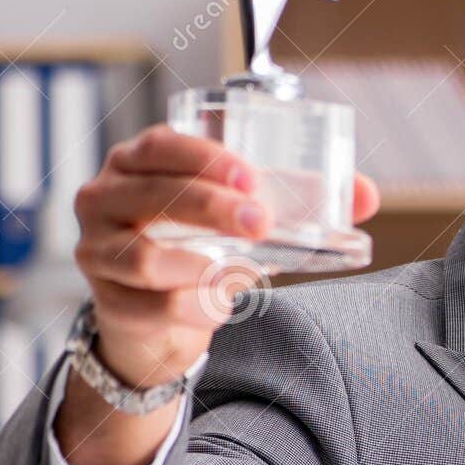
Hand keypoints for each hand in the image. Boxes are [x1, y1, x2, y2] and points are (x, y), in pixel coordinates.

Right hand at [72, 124, 380, 388]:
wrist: (160, 319)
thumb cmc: (202, 251)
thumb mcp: (245, 220)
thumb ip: (300, 202)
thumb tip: (366, 195)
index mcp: (138, 163)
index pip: (160, 145)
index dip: (204, 156)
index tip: (251, 176)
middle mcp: (106, 198)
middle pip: (154, 195)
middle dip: (213, 207)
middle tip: (262, 223)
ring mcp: (97, 249)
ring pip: (147, 258)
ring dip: (204, 267)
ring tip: (243, 271)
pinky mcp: (107, 299)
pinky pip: (155, 306)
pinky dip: (197, 307)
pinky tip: (218, 305)